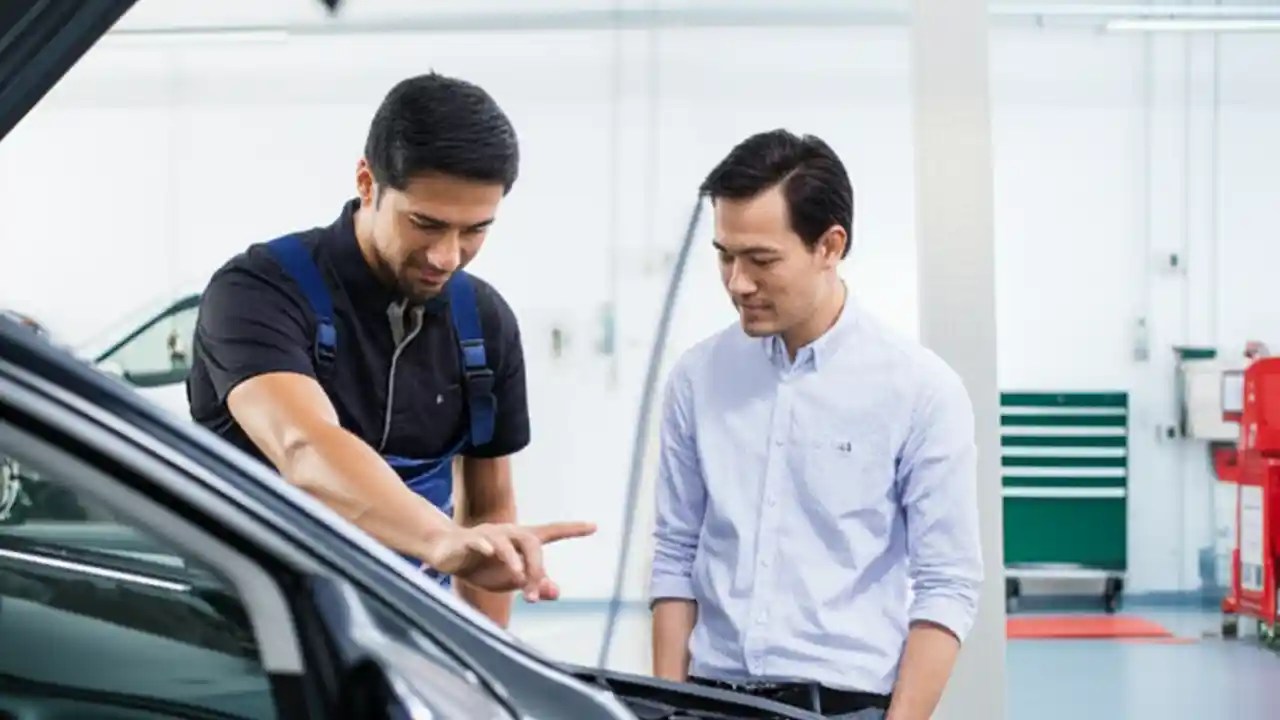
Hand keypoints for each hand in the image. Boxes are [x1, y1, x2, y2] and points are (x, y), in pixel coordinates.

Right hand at [421, 521, 595, 601]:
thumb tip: (556, 592)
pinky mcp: (468, 540)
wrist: (447, 554)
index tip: (594, 526)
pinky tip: (488, 553)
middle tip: (533, 594)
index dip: (572, 530)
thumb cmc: (483, 567)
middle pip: (530, 542)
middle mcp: (509, 533)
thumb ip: (534, 586)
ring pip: (506, 543)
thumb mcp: (511, 580)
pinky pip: (478, 541)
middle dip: (536, 567)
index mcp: (522, 541)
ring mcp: (488, 534)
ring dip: (514, 562)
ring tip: (518, 579)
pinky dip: (484, 546)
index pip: (551, 532)